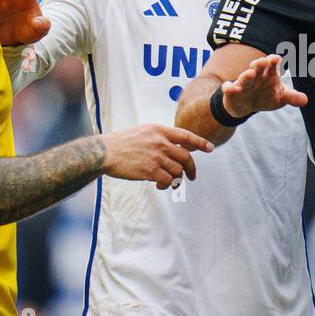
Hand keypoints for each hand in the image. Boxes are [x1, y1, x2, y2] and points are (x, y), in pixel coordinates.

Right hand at [100, 124, 214, 189]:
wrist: (104, 152)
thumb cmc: (120, 143)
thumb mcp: (143, 132)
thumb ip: (159, 137)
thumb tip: (175, 147)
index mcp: (159, 130)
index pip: (186, 136)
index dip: (200, 143)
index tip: (210, 149)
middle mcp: (161, 142)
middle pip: (186, 156)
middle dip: (191, 168)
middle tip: (191, 176)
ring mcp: (157, 156)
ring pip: (178, 170)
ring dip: (176, 178)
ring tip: (168, 182)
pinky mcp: (151, 171)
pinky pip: (168, 180)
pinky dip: (167, 184)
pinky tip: (160, 185)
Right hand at [221, 54, 307, 116]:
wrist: (246, 105)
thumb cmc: (266, 96)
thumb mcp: (279, 97)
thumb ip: (291, 97)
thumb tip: (305, 100)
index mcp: (269, 74)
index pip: (272, 65)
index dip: (273, 61)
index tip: (276, 59)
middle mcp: (256, 76)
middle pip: (258, 68)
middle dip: (260, 64)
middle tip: (263, 61)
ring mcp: (243, 84)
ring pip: (244, 78)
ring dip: (246, 75)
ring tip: (250, 73)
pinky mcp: (232, 92)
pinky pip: (229, 89)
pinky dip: (228, 88)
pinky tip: (228, 87)